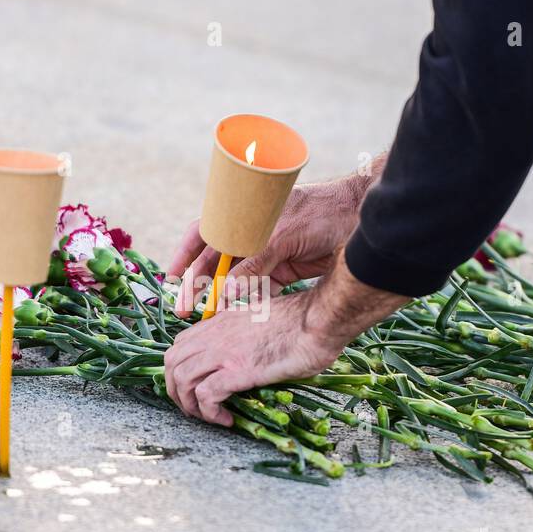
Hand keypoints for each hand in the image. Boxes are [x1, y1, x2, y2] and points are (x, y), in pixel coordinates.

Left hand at [163, 290, 341, 425]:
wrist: (319, 320)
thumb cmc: (304, 322)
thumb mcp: (264, 323)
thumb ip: (247, 336)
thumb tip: (248, 355)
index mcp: (222, 322)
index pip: (181, 344)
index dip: (179, 369)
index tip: (193, 387)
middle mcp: (216, 334)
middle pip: (172, 363)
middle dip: (176, 390)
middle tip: (193, 409)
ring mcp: (224, 351)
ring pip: (182, 379)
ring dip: (190, 405)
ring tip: (209, 417)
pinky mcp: (238, 370)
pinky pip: (206, 395)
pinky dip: (210, 412)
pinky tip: (226, 419)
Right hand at [166, 164, 380, 316]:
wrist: (362, 216)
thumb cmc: (323, 211)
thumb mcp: (286, 234)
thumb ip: (257, 262)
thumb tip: (228, 291)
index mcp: (244, 215)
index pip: (204, 233)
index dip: (184, 256)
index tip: (170, 279)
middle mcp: (250, 233)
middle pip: (216, 262)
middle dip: (199, 286)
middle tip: (184, 311)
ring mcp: (267, 252)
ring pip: (236, 279)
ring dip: (223, 298)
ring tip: (209, 320)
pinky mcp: (284, 269)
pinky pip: (259, 288)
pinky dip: (249, 302)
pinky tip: (239, 317)